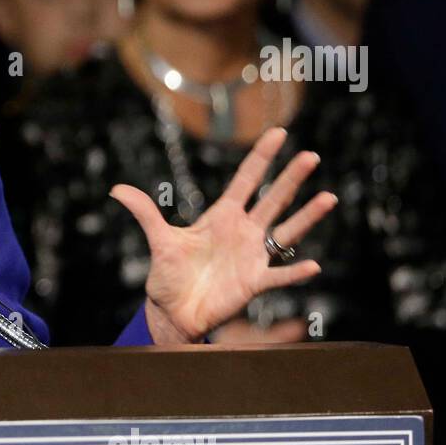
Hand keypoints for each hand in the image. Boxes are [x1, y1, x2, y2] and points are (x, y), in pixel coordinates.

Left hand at [109, 127, 336, 342]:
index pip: (246, 180)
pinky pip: (279, 276)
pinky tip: (312, 265)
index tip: (279, 133)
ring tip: (328, 197)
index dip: (261, 157)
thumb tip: (116, 189)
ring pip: (285, 231)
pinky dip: (294, 272)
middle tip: (311, 156)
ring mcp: (252, 256)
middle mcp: (243, 231)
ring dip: (307, 216)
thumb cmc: (168, 275)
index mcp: (222, 216)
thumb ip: (144, 213)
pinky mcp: (253, 282)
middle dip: (291, 178)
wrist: (173, 311)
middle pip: (273, 199)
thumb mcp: (158, 240)